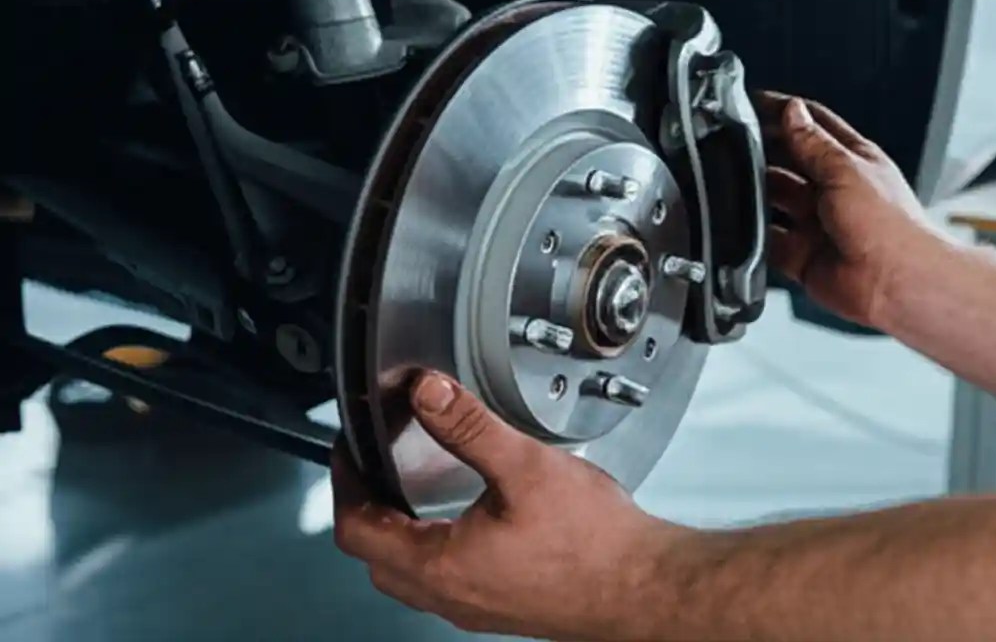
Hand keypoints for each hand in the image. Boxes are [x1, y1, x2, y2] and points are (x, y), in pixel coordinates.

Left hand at [331, 370, 690, 640]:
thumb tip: (428, 393)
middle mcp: (451, 596)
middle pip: (376, 558)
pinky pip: (445, 582)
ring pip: (409, 576)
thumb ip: (469, 427)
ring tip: (409, 490)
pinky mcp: (502, 609)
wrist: (643, 588)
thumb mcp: (524, 468)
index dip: (344, 483)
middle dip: (365, 509)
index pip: (357, 529)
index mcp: (441, 565)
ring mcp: (475, 608)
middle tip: (370, 468)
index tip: (348, 450)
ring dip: (398, 533)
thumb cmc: (594, 543)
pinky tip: (463, 523)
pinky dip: (433, 549)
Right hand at [756, 91, 944, 326]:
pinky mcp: (803, 256)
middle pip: (789, 162)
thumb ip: (813, 143)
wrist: (896, 283)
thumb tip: (792, 112)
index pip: (813, 126)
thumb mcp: (846, 170)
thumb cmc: (890, 227)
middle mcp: (834, 191)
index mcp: (852, 161)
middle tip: (737, 145)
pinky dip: (755, 237)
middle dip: (764, 153)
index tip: (755, 104)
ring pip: (775, 201)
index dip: (785, 113)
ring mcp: (817, 224)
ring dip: (757, 195)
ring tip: (738, 185)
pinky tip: (747, 227)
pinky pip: (769, 242)